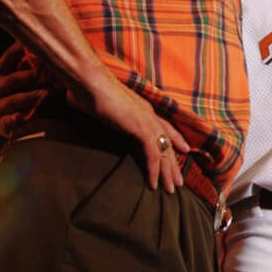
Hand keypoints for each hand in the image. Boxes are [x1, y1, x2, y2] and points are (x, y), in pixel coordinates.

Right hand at [0, 43, 49, 137]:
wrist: (8, 121)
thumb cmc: (21, 92)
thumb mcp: (23, 77)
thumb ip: (31, 66)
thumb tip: (50, 52)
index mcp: (1, 72)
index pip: (8, 58)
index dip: (19, 50)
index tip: (31, 43)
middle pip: (12, 80)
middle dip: (29, 76)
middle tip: (44, 74)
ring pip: (14, 100)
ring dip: (30, 97)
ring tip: (45, 94)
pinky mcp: (3, 123)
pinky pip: (8, 121)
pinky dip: (14, 119)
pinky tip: (21, 117)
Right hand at [65, 71, 190, 194]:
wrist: (89, 81)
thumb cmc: (88, 90)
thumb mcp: (100, 105)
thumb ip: (106, 113)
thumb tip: (94, 116)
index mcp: (142, 108)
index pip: (164, 127)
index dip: (175, 139)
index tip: (183, 150)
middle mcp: (149, 114)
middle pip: (167, 143)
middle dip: (173, 164)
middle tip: (178, 182)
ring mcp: (147, 121)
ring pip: (164, 152)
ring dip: (167, 173)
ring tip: (170, 190)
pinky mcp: (142, 128)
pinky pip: (153, 155)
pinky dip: (154, 171)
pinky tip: (153, 184)